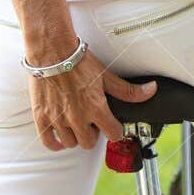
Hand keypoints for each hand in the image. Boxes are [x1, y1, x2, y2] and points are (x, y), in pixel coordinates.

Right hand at [29, 50, 156, 151]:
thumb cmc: (78, 61)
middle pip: (90, 143)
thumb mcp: (106, 75)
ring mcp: (58, 119)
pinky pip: (49, 142)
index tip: (112, 125)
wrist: (52, 51)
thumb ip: (128, 90)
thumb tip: (151, 90)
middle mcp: (77, 117)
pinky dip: (55, 143)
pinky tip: (60, 136)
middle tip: (92, 122)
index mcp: (96, 108)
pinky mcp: (41, 117)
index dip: (115, 130)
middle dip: (93, 134)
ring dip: (75, 136)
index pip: (113, 134)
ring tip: (76, 123)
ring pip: (71, 143)